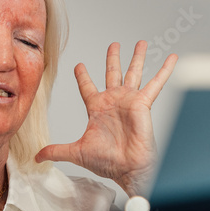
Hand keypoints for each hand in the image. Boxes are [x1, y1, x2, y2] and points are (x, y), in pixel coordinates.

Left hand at [35, 41, 176, 195]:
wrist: (127, 168)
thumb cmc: (107, 162)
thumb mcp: (76, 152)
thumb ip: (56, 150)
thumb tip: (37, 157)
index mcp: (97, 109)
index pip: (87, 87)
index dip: (82, 76)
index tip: (79, 65)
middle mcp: (113, 102)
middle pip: (112, 73)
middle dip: (113, 58)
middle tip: (114, 45)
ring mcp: (129, 101)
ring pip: (133, 72)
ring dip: (137, 57)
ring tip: (141, 42)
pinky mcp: (143, 103)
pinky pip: (156, 83)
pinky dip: (165, 70)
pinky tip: (172, 58)